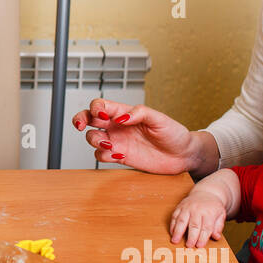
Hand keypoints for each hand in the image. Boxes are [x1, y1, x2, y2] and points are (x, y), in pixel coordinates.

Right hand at [72, 98, 196, 174]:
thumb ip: (139, 113)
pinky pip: (102, 156)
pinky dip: (105, 156)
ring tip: (110, 145)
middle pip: (88, 120)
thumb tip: (121, 116)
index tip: (102, 115)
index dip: (96, 108)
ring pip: (92, 138)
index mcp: (124, 113)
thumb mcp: (159, 118)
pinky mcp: (120, 157)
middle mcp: (117, 126)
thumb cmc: (174, 134)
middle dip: (79, 119)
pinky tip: (119, 155)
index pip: (101, 105)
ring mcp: (117, 141)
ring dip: (95, 141)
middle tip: (79, 125)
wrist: (183, 155)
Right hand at [169, 192, 227, 247]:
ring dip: (178, 231)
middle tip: (189, 246)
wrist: (206, 193)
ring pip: (181, 220)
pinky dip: (172, 225)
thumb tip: (216, 237)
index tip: (200, 246)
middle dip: (191, 236)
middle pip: (194, 224)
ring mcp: (187, 208)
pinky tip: (172, 233)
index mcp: (209, 212)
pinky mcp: (179, 207)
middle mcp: (197, 209)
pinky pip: (174, 216)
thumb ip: (219, 227)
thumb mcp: (221, 215)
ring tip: (175, 240)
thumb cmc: (213, 207)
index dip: (203, 237)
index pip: (206, 227)